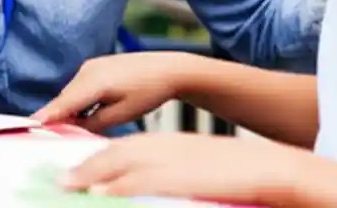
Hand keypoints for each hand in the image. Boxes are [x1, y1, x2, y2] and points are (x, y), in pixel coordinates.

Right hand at [32, 52, 200, 131]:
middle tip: (59, 135)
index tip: (31, 125)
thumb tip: (73, 128)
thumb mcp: (121, 115)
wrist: (169, 69)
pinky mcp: (97, 65)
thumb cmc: (150, 90)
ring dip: (72, 108)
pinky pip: (80, 86)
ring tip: (82, 123)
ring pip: (72, 93)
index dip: (46, 116)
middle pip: (64, 99)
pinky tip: (93, 109)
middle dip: (60, 116)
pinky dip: (81, 99)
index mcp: (94, 81)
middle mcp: (88, 69)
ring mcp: (92, 65)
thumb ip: (93, 123)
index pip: (62, 103)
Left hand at [61, 133, 307, 204]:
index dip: (102, 159)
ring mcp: (174, 160)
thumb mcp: (202, 171)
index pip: (130, 148)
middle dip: (90, 165)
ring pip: (124, 162)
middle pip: (120, 152)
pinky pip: (141, 180)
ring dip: (94, 173)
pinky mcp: (180, 175)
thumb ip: (176, 176)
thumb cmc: (240, 176)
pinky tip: (99, 192)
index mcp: (174, 145)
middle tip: (64, 178)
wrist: (272, 169)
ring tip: (70, 184)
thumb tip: (151, 190)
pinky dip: (117, 184)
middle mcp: (170, 147)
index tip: (81, 172)